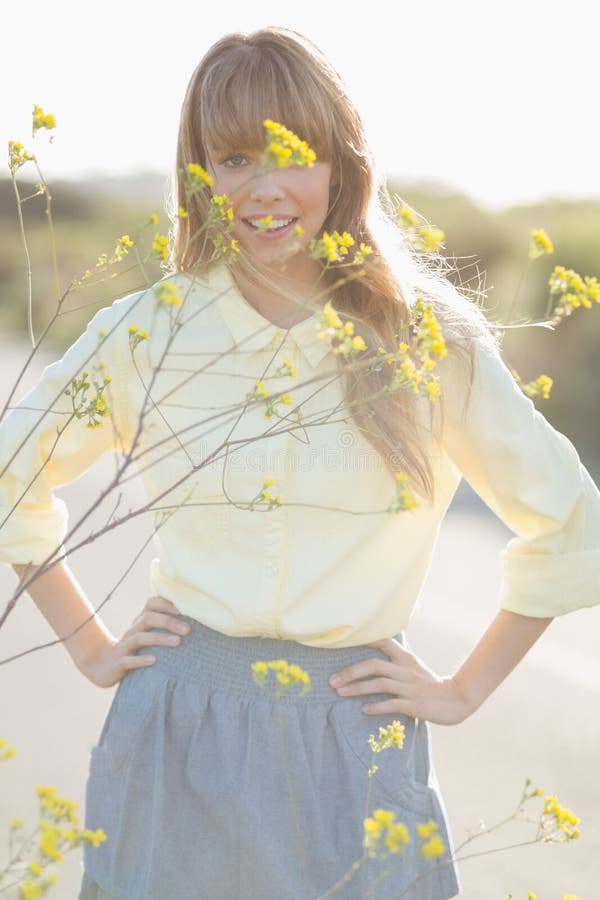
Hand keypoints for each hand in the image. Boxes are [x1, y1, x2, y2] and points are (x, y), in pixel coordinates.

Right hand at [80, 596, 190, 688]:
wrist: (101, 665)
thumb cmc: (133, 649)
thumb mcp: (147, 634)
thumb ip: (164, 626)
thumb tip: (195, 620)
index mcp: (140, 621)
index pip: (151, 604)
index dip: (167, 604)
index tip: (185, 609)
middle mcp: (133, 630)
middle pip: (148, 619)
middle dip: (168, 622)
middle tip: (188, 630)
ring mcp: (124, 646)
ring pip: (140, 638)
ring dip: (159, 638)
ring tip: (177, 642)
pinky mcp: (119, 663)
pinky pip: (129, 661)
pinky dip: (141, 660)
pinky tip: (154, 661)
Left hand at [328, 637, 472, 725]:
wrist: (456, 699)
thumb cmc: (431, 685)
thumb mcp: (415, 667)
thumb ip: (397, 662)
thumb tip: (376, 659)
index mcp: (406, 659)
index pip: (384, 642)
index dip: (365, 640)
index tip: (346, 643)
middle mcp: (405, 670)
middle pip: (373, 665)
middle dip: (350, 671)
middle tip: (332, 680)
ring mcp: (409, 687)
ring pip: (378, 683)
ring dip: (357, 688)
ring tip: (340, 693)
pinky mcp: (413, 704)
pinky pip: (390, 704)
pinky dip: (375, 706)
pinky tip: (363, 710)